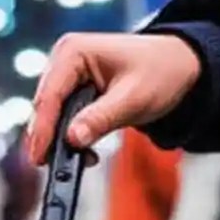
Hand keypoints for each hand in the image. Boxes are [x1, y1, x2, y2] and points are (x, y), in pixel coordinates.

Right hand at [26, 33, 201, 163]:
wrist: (179, 66)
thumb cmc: (161, 72)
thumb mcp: (134, 98)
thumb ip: (101, 118)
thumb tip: (72, 139)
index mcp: (73, 52)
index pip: (49, 96)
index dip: (42, 130)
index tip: (40, 158)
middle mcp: (63, 60)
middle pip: (44, 107)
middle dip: (50, 138)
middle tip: (55, 167)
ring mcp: (66, 74)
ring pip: (51, 115)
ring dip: (62, 140)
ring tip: (83, 159)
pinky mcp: (73, 89)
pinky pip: (63, 117)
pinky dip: (71, 136)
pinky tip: (86, 151)